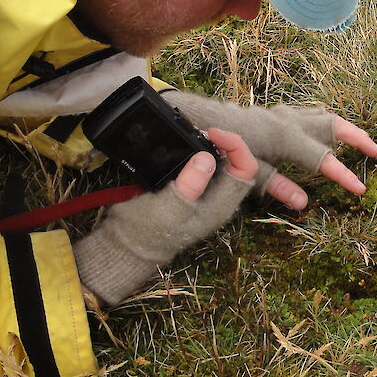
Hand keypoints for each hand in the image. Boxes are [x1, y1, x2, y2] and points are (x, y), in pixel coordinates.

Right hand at [71, 128, 256, 305]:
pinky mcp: (193, 190)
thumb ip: (190, 184)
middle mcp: (219, 199)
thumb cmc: (150, 231)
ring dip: (214, 146)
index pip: (245, 169)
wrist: (130, 244)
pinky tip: (187, 145)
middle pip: (238, 164)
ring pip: (223, 163)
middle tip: (203, 132)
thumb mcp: (169, 208)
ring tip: (196, 134)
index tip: (212, 133)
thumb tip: (208, 157)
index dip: (235, 145)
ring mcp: (206, 195)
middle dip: (226, 142)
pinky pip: (205, 166)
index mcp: (220, 205)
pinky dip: (200, 152)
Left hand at [162, 91, 376, 209]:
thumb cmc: (217, 147)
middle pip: (331, 126)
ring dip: (342, 128)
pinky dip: (323, 123)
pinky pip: (307, 116)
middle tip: (376, 153)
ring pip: (321, 116)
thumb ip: (275, 185)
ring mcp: (281, 115)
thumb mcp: (243, 172)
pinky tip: (329, 131)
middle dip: (356, 139)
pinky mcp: (275, 116)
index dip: (343, 175)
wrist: (192, 119)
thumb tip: (303, 203)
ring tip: (361, 141)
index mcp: (282, 135)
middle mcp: (287, 120)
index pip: (321, 158)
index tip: (360, 189)